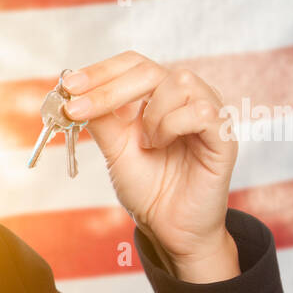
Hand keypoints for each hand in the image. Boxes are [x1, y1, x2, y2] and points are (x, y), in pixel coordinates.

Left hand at [60, 51, 240, 282]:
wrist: (169, 227)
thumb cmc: (147, 187)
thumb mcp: (115, 150)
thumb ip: (101, 120)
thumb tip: (75, 91)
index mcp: (158, 97)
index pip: (132, 65)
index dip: (100, 71)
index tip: (68, 85)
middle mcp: (184, 98)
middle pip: (150, 69)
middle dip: (109, 88)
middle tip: (79, 108)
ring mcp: (207, 113)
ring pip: (179, 81)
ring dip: (151, 113)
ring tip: (145, 143)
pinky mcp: (224, 135)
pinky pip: (202, 110)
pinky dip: (172, 125)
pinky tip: (161, 146)